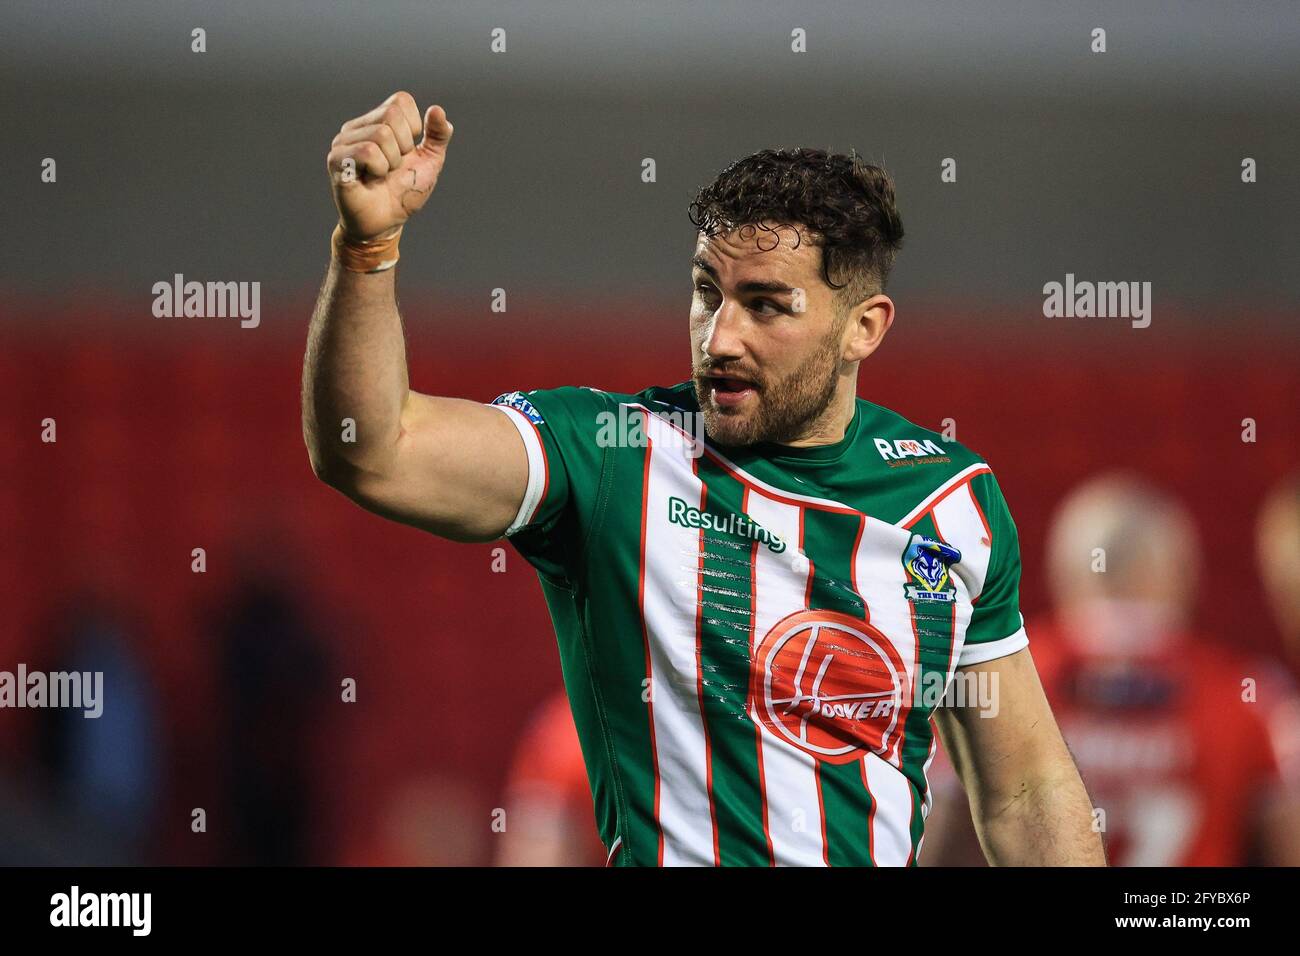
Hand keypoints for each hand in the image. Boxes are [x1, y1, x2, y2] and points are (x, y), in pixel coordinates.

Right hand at [325, 91, 453, 241]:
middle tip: (393, 168)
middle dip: (404, 148)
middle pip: (391, 115)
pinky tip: (371, 180)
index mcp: (377, 121)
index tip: (407, 153)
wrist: (386, 223)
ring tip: (382, 175)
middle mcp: (357, 127)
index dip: (414, 129)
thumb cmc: (405, 192)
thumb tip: (437, 110)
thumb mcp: (430, 162)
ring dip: (391, 162)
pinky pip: (366, 151)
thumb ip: (438, 135)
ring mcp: (343, 142)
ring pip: (380, 135)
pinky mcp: (336, 160)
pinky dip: (379, 169)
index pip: (401, 101)